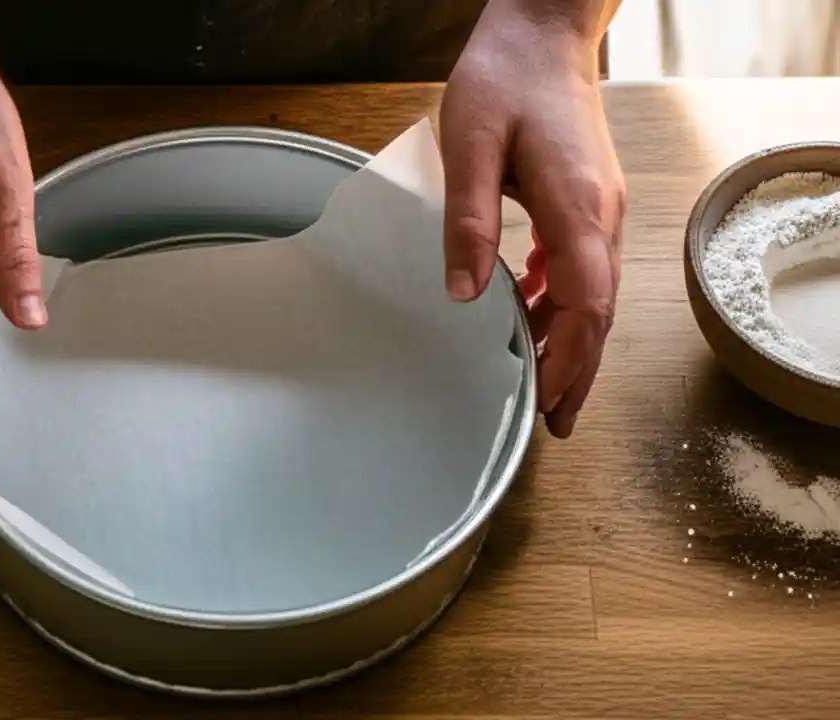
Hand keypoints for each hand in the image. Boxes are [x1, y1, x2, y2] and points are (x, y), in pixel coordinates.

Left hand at [440, 1, 625, 438]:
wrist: (542, 33)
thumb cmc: (505, 79)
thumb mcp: (470, 145)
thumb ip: (467, 221)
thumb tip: (464, 294)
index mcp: (578, 208)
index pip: (587, 303)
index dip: (570, 360)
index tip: (546, 401)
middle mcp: (601, 215)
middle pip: (599, 311)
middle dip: (578, 370)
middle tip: (554, 422)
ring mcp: (600, 208)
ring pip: (593, 293)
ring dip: (570, 341)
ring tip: (542, 386)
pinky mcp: (586, 200)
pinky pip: (580, 266)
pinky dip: (561, 301)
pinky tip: (530, 313)